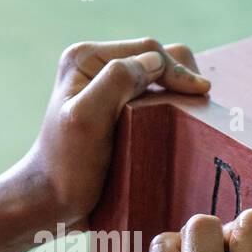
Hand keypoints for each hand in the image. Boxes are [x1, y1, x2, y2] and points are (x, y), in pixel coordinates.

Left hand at [20, 38, 209, 230]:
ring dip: (177, 92)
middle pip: (155, 59)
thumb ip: (116, 80)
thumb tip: (156, 62)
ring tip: (193, 114)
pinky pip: (152, 97)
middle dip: (180, 77)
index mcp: (86, 57)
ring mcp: (104, 87)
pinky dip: (170, 105)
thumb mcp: (87, 118)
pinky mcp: (113, 109)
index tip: (202, 96)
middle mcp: (94, 65)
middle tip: (201, 105)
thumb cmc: (67, 165)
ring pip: (157, 78)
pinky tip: (178, 123)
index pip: (148, 50)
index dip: (178, 70)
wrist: (50, 200)